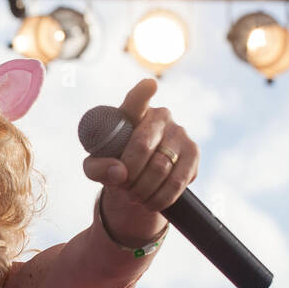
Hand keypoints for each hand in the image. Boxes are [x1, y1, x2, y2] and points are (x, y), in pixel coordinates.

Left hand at [81, 78, 198, 244]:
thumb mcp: (94, 167)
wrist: (137, 180)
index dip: (143, 94)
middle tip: (122, 188)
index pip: (137, 99)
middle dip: (129, 174)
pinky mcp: (193, 152)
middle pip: (142, 146)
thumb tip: (120, 173)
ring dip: (143, 189)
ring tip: (134, 196)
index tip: (150, 85)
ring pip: (160, 167)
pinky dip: (160, 198)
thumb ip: (97, 168)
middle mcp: (159, 116)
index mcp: (132, 112)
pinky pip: (177, 181)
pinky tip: (151, 202)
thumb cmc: (113, 164)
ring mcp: (180, 132)